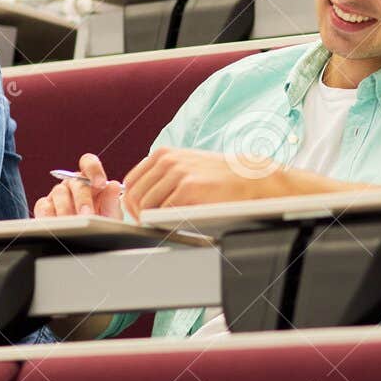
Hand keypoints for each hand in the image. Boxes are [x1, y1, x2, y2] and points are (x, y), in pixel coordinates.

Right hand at [33, 153, 124, 219]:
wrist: (87, 241)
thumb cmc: (100, 225)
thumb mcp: (110, 215)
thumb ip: (112, 202)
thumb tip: (114, 185)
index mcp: (90, 179)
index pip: (89, 163)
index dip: (94, 170)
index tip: (101, 184)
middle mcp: (73, 183)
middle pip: (75, 181)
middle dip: (83, 199)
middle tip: (88, 214)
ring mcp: (57, 194)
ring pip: (59, 192)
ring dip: (66, 209)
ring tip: (74, 223)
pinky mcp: (44, 206)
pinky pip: (44, 206)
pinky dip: (50, 215)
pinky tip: (57, 225)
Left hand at [123, 148, 271, 214]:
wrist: (249, 178)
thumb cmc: (219, 177)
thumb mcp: (186, 165)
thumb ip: (163, 175)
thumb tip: (137, 198)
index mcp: (163, 154)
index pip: (131, 182)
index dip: (132, 203)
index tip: (140, 216)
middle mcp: (167, 161)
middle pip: (134, 196)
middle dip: (137, 215)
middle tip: (149, 226)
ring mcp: (177, 173)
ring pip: (146, 205)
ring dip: (151, 220)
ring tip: (163, 226)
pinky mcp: (189, 188)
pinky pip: (163, 212)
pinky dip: (166, 221)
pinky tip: (176, 223)